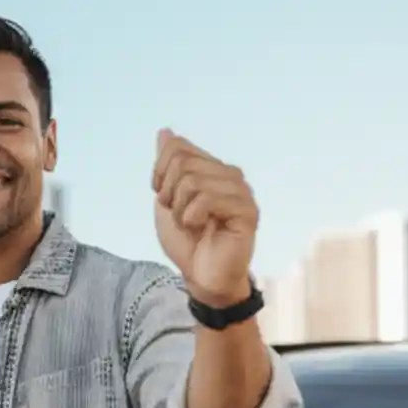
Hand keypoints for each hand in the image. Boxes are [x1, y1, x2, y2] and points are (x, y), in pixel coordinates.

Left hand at [151, 128, 258, 306]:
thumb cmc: (187, 242)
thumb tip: (165, 132)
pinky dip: (192, 217)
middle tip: (178, 215)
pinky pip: (208, 199)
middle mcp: (229, 174)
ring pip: (194, 181)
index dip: (160, 172)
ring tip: (190, 224)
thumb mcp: (168, 200)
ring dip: (180, 209)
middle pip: (183, 162)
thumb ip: (168, 166)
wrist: (201, 276)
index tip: (163, 197)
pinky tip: (201, 228)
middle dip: (169, 193)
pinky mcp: (247, 211)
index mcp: (212, 168)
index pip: (178, 147)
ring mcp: (241, 191)